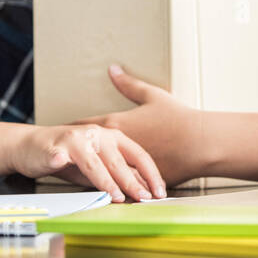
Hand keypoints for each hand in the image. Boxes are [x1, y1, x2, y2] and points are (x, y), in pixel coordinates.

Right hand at [8, 123, 165, 202]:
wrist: (31, 146)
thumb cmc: (69, 158)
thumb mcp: (99, 167)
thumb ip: (118, 175)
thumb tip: (144, 190)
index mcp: (113, 137)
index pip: (138, 155)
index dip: (150, 174)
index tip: (159, 192)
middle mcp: (97, 135)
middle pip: (118, 161)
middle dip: (132, 182)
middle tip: (144, 198)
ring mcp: (76, 139)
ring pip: (94, 162)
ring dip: (105, 180)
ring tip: (116, 196)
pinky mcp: (55, 146)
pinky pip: (59, 154)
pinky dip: (60, 159)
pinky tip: (61, 164)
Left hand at [69, 64, 208, 186]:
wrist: (198, 142)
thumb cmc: (177, 117)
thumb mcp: (153, 96)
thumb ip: (129, 84)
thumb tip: (113, 69)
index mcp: (116, 124)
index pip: (83, 126)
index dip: (70, 128)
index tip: (59, 130)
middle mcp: (115, 146)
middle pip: (86, 151)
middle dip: (73, 152)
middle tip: (58, 154)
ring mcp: (125, 165)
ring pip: (100, 171)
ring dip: (89, 173)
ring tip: (75, 176)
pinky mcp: (138, 180)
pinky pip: (120, 184)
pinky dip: (113, 185)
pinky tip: (106, 189)